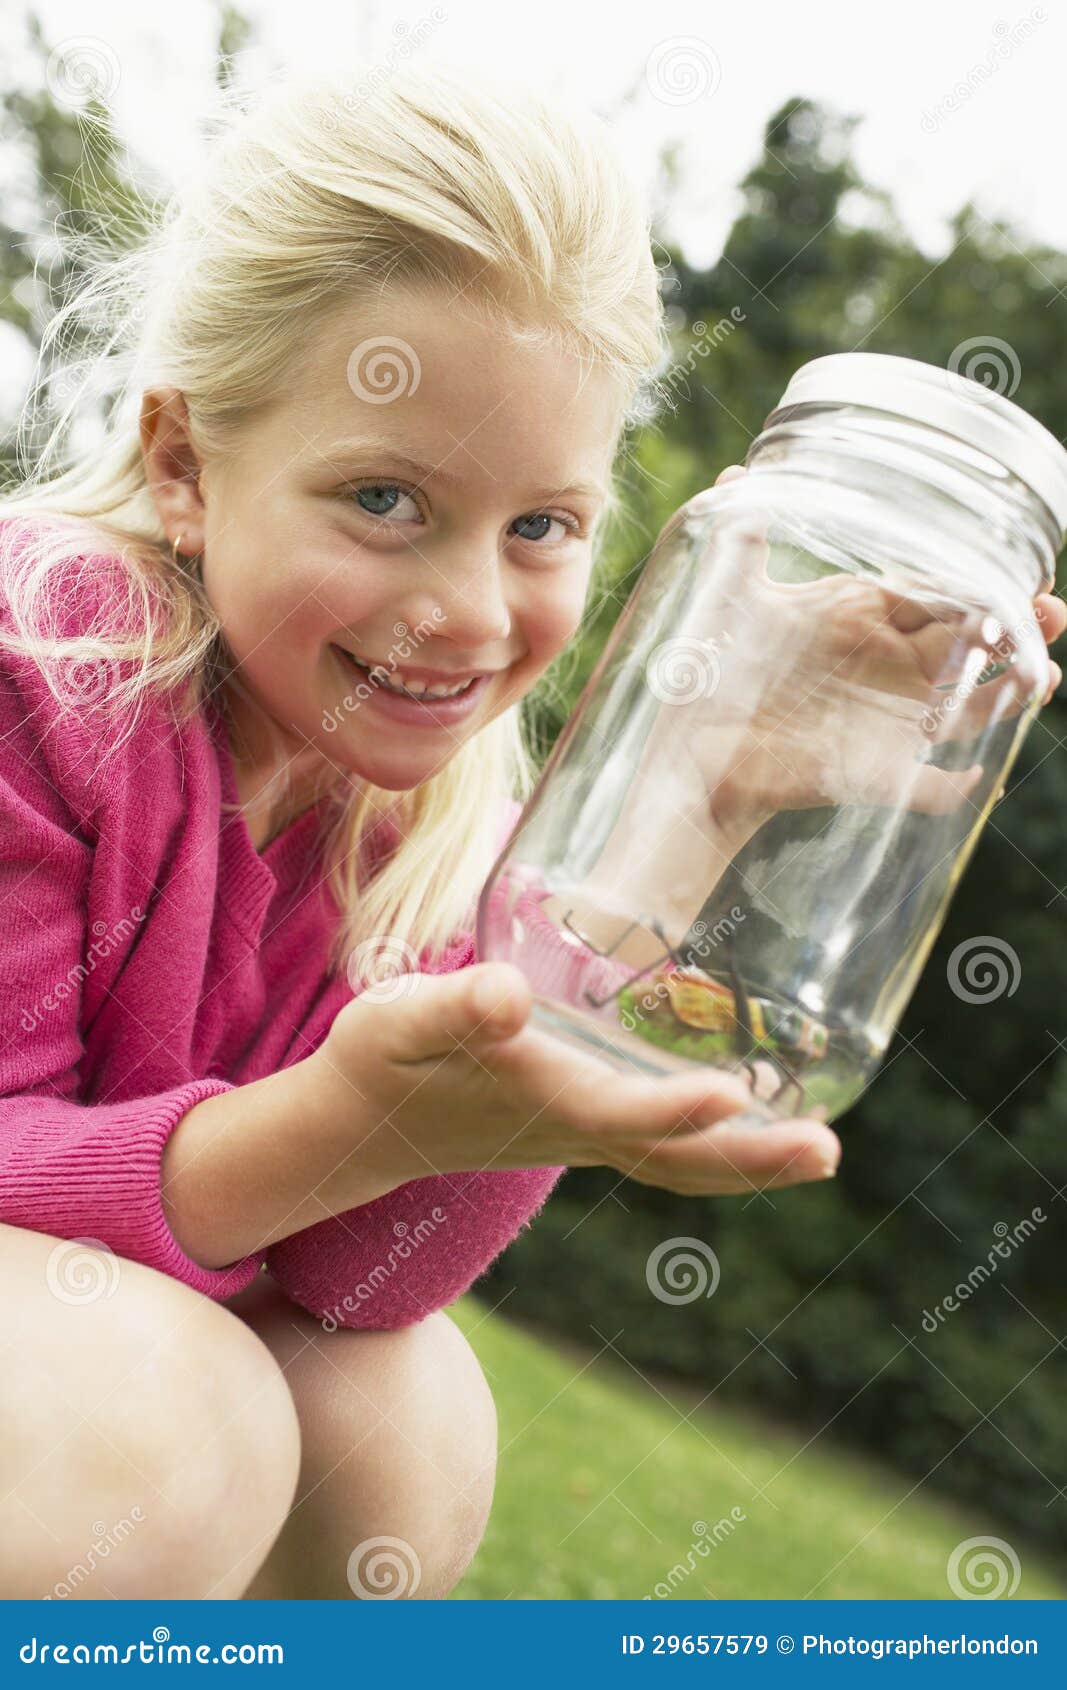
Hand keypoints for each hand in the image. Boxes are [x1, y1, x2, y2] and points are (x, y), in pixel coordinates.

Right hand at [311, 962, 840, 1198]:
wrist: (364, 1121)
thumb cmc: (383, 1058)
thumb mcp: (402, 1021)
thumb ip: (453, 1008)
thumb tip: (509, 997)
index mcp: (537, 1104)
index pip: (619, 1115)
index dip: (675, 1109)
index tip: (735, 1093)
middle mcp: (573, 1132)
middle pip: (676, 1161)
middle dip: (751, 1160)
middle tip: (827, 1151)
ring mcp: (583, 1139)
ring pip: (678, 1163)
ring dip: (749, 1162)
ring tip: (820, 1150)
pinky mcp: (583, 1128)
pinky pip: (662, 1151)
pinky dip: (715, 1147)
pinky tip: (756, 1117)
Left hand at [643, 465, 1064, 829]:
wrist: (684, 751)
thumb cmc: (705, 672)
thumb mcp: (726, 595)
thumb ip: (741, 535)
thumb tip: (730, 471)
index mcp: (865, 617)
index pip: (938, 592)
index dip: (979, 580)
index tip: (1018, 565)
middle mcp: (888, 668)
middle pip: (972, 643)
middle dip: (1018, 625)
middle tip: (1050, 607)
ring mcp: (886, 724)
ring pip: (970, 710)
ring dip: (1011, 695)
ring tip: (1043, 676)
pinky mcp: (870, 776)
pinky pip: (927, 789)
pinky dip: (952, 788)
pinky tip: (969, 777)